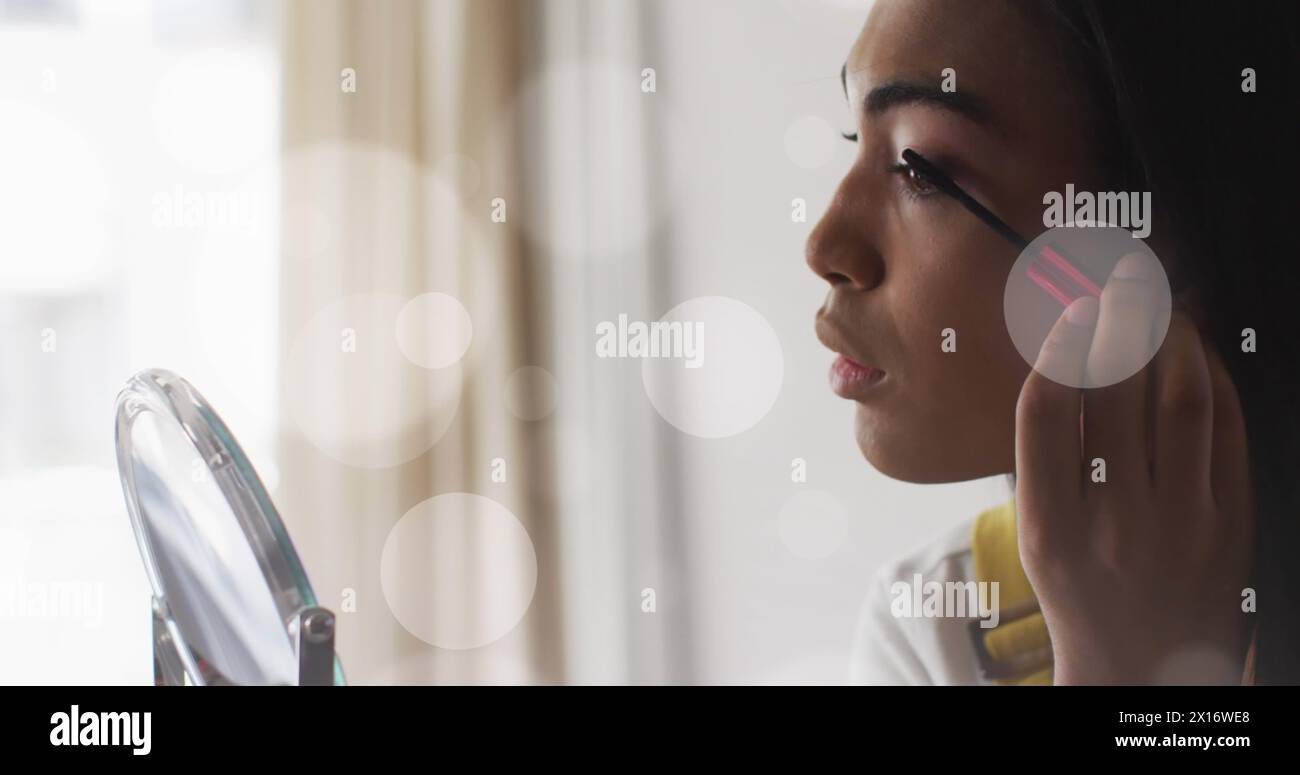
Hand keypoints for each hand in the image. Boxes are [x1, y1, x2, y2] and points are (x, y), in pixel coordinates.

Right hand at [1014, 253, 1254, 684]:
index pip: (1047, 414)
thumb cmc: (1081, 587)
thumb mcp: (1042, 532)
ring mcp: (1181, 523)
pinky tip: (1200, 353)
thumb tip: (1068, 357)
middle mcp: (1115, 521)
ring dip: (1174, 337)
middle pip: (1117, 393)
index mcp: (1051, 525)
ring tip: (1164, 304)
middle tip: (1122, 277)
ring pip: (1182, 401)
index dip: (1059, 348)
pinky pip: (1227, 431)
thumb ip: (1047, 455)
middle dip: (1120, 319)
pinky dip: (1215, 377)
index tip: (1071, 309)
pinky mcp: (1233, 524)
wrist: (1143, 664)